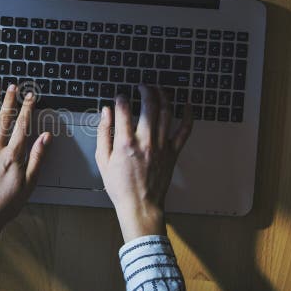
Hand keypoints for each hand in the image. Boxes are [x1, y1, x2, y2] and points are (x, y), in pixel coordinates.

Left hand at [0, 85, 50, 252]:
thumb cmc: (6, 206)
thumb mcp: (29, 185)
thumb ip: (37, 158)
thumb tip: (46, 138)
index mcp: (13, 156)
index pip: (23, 126)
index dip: (27, 109)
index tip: (31, 96)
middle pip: (5, 120)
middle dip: (10, 101)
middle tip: (13, 86)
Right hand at [95, 86, 192, 242]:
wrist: (140, 205)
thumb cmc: (119, 186)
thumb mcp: (102, 160)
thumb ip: (103, 133)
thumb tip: (105, 112)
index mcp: (125, 143)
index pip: (123, 110)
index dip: (121, 99)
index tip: (120, 96)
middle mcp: (146, 141)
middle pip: (149, 106)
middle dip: (145, 90)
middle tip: (142, 86)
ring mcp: (162, 146)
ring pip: (166, 113)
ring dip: (163, 96)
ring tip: (158, 89)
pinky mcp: (173, 152)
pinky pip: (184, 130)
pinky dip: (188, 115)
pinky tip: (187, 104)